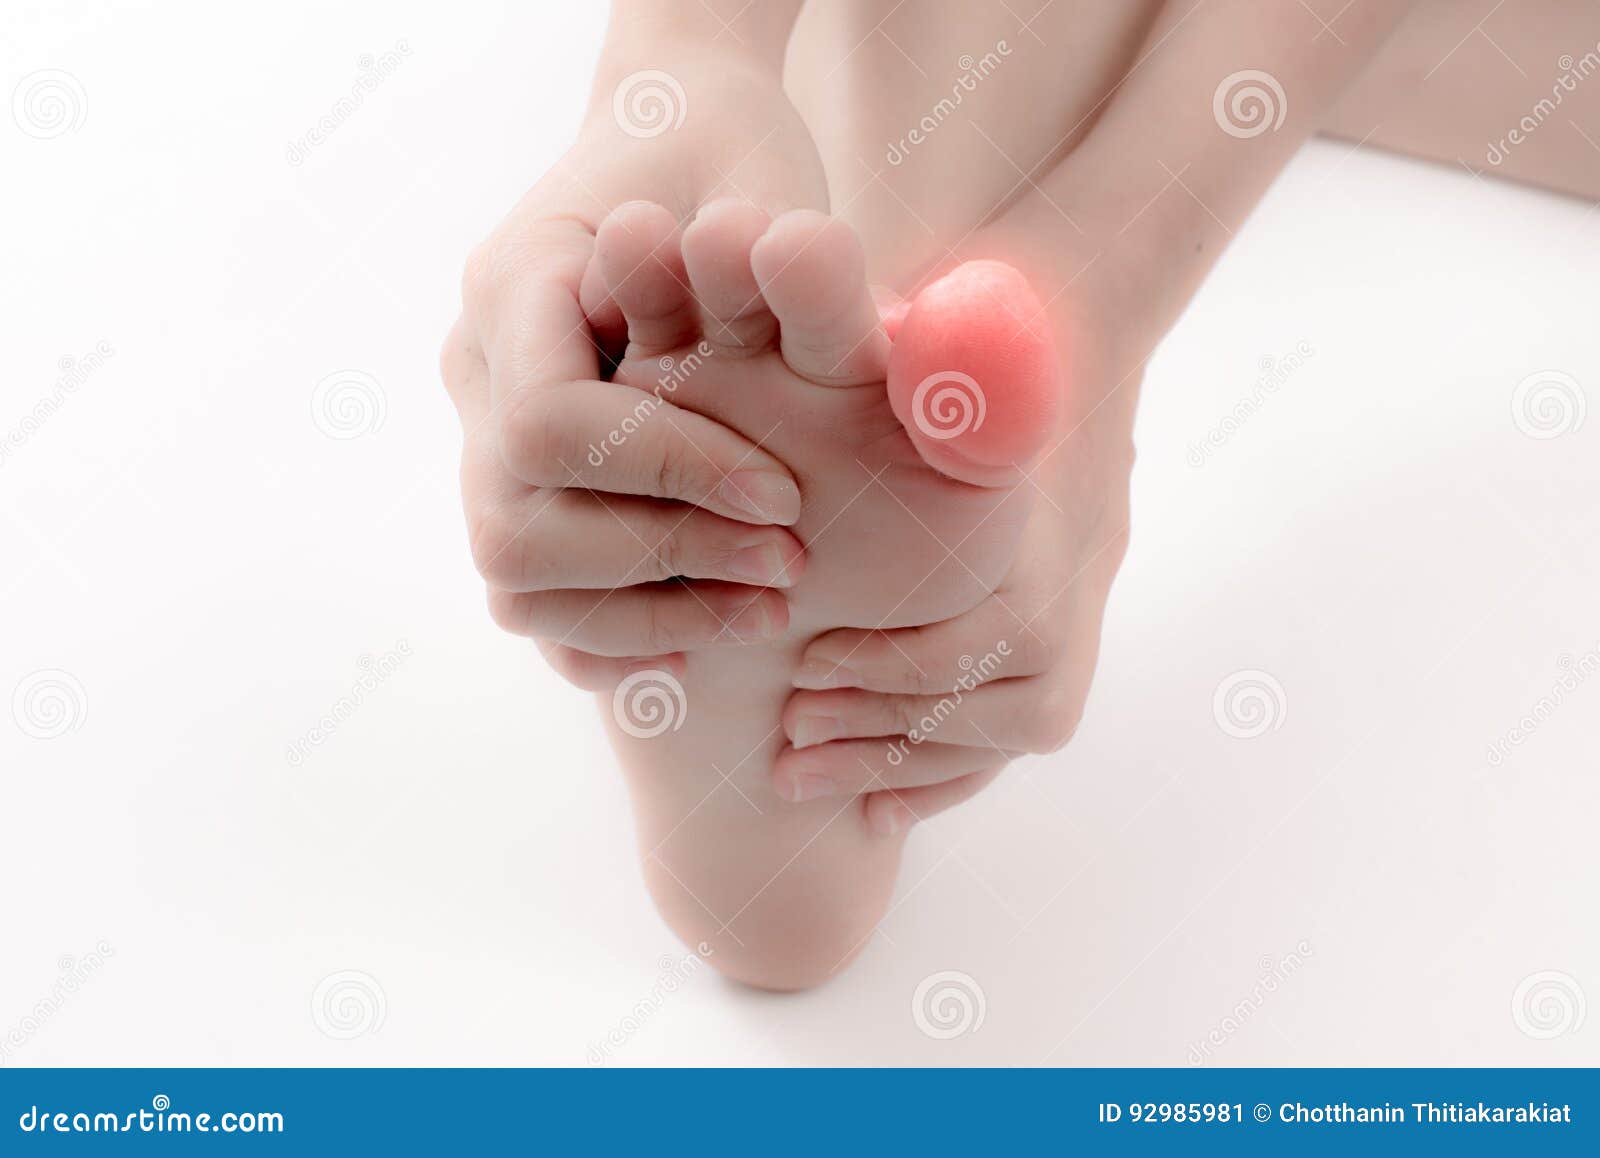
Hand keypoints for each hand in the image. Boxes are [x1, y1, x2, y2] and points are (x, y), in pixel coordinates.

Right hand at [439, 13, 829, 666]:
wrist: (678, 143)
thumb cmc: (730, 159)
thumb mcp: (766, 183)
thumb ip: (784, 251)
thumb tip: (795, 272)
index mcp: (517, 278)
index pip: (555, 422)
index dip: (672, 471)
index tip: (783, 493)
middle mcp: (480, 362)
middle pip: (515, 521)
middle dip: (659, 555)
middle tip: (784, 564)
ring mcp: (486, 426)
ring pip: (514, 572)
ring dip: (641, 610)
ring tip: (760, 610)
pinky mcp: (520, 476)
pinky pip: (531, 589)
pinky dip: (603, 629)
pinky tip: (688, 647)